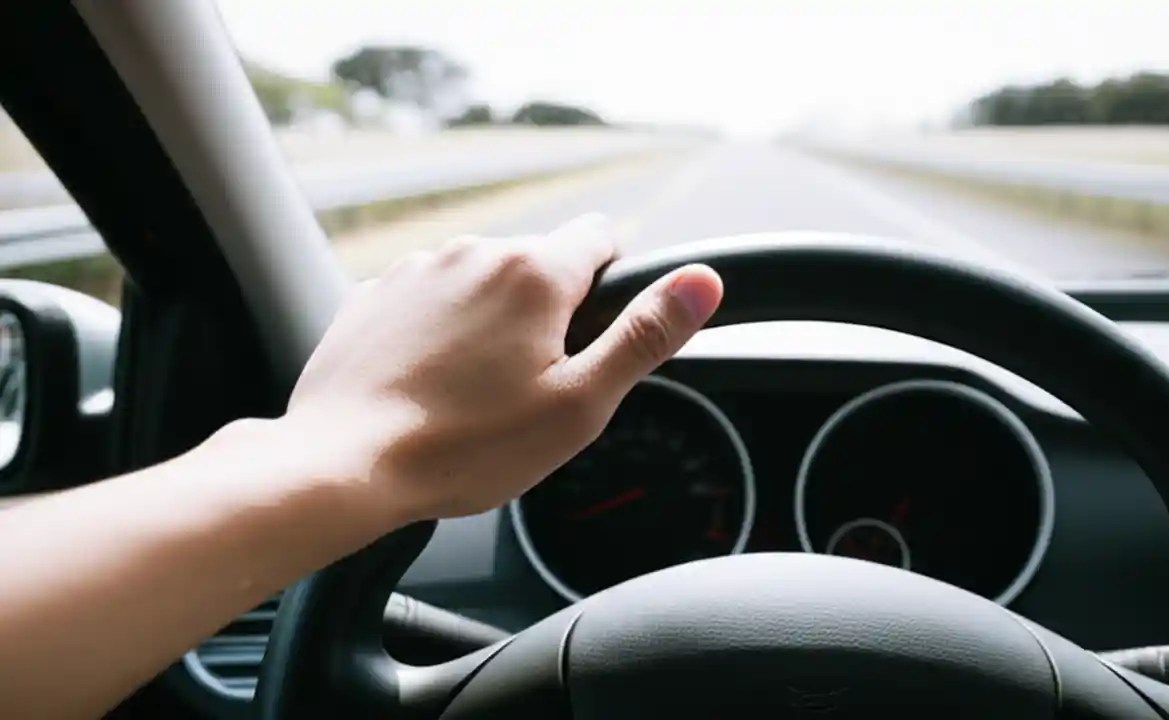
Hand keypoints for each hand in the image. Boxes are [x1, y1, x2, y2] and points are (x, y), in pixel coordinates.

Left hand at [284, 215, 722, 523]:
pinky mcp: (374, 295)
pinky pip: (429, 299)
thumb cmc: (464, 446)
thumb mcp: (579, 403)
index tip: (602, 326)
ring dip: (492, 319)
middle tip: (538, 383)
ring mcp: (417, 270)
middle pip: (540, 262)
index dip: (616, 277)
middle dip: (550, 310)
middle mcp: (474, 252)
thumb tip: (703, 282)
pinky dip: (440, 330)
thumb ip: (645, 336)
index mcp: (535, 272)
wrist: (343, 464)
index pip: (603, 235)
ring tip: (476, 392)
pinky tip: (431, 384)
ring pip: (482, 280)